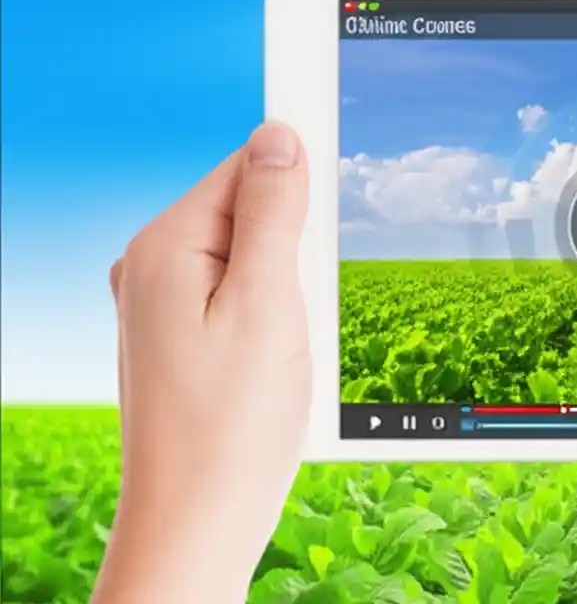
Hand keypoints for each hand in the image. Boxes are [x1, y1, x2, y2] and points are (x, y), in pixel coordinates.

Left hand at [92, 123, 310, 603]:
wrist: (200, 521)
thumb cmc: (230, 427)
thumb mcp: (268, 305)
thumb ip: (273, 214)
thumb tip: (279, 138)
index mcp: (164, 248)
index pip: (244, 167)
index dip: (300, 177)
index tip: (340, 190)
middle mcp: (154, 270)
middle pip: (250, 213)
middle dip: (297, 250)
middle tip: (304, 309)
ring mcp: (165, 307)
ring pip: (253, 261)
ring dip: (291, 292)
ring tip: (289, 349)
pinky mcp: (185, 340)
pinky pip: (243, 299)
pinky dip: (276, 319)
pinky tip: (279, 363)